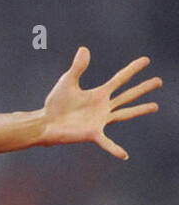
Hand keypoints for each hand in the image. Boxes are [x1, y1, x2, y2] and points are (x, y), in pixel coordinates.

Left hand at [41, 47, 159, 159]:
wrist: (45, 123)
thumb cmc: (55, 104)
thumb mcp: (67, 82)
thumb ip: (77, 67)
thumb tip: (84, 49)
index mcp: (98, 94)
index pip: (120, 79)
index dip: (133, 69)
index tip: (146, 60)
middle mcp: (103, 106)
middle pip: (128, 95)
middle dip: (143, 88)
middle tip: (159, 81)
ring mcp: (100, 120)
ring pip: (125, 113)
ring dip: (140, 110)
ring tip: (155, 106)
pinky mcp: (93, 133)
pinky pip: (107, 142)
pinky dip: (115, 149)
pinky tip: (124, 155)